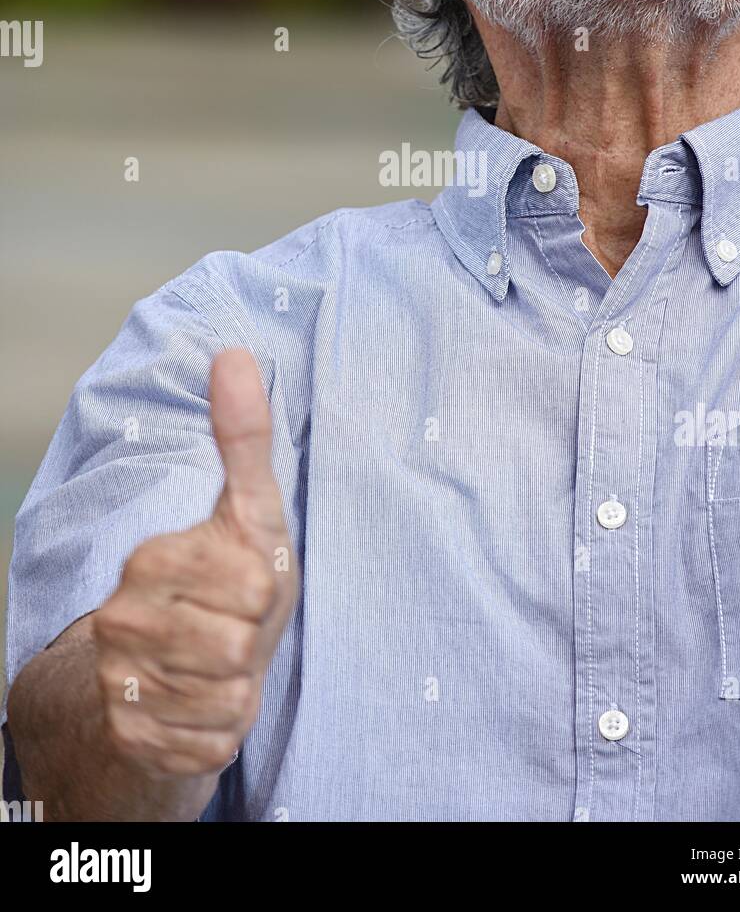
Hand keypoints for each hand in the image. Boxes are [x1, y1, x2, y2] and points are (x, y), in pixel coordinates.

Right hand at [92, 349, 299, 777]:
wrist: (175, 675)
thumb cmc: (230, 585)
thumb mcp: (251, 511)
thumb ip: (244, 437)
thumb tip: (235, 351)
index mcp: (150, 559)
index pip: (254, 586)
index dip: (267, 592)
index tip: (245, 586)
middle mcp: (120, 620)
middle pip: (239, 645)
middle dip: (253, 644)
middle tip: (234, 631)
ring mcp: (119, 683)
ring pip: (225, 697)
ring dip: (238, 688)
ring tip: (219, 667)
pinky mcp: (131, 738)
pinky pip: (212, 742)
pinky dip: (221, 730)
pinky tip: (201, 706)